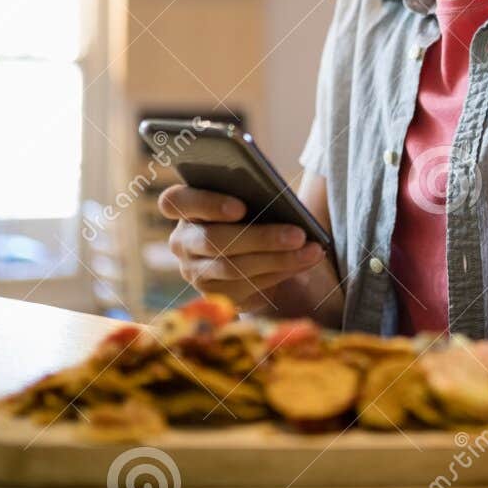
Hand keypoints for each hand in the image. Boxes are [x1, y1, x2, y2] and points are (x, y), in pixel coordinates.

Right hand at [159, 185, 336, 317]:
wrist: (256, 248)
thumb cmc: (254, 209)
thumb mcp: (250, 197)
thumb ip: (253, 192)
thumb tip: (281, 203)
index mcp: (183, 207)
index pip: (175, 201)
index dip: (206, 204)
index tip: (241, 207)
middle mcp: (181, 241)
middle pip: (214, 240)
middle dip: (261, 238)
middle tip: (299, 234)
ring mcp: (194, 271)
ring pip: (233, 268)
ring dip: (279, 260)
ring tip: (313, 251)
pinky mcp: (214, 294)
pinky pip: (246, 287)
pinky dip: (280, 273)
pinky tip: (305, 262)